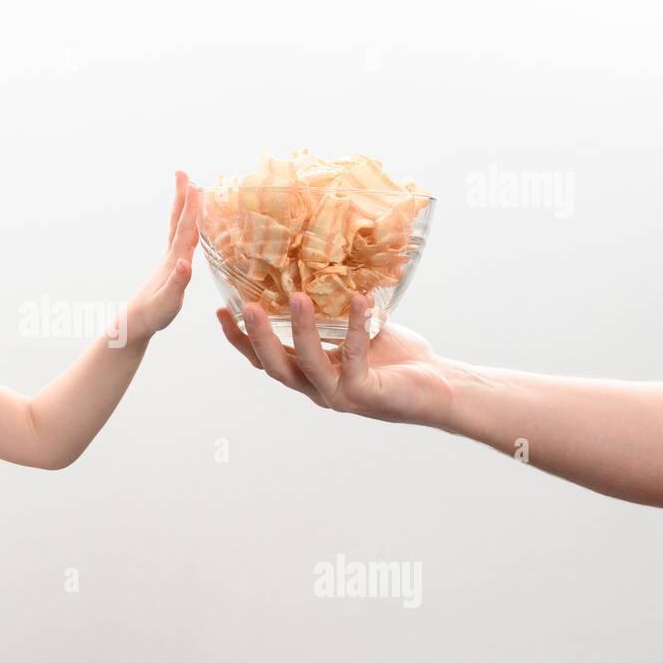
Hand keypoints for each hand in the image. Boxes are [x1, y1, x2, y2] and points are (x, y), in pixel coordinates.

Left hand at [123, 170, 200, 340]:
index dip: (191, 208)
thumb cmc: (153, 316)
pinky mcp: (172, 268)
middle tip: (182, 173)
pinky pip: (183, 240)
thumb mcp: (168, 302)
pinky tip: (193, 226)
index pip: (184, 229)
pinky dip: (188, 227)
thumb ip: (176, 283)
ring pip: (179, 228)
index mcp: (174, 261)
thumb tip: (185, 263)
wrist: (136, 324)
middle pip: (178, 221)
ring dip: (184, 208)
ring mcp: (171, 261)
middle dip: (182, 197)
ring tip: (189, 191)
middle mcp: (172, 256)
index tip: (194, 185)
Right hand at [216, 291, 453, 425]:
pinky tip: (359, 300)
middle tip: (245, 306)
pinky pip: (353, 358)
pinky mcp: (365, 394)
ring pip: (308, 364)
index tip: (222, 309)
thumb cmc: (397, 358)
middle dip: (256, 337)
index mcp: (308, 374)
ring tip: (296, 297)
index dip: (240, 338)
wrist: (439, 387)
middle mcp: (316, 388)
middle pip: (274, 366)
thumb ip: (333, 313)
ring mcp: (339, 395)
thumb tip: (317, 267)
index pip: (264, 358)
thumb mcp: (355, 331)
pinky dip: (354, 328)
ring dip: (300, 330)